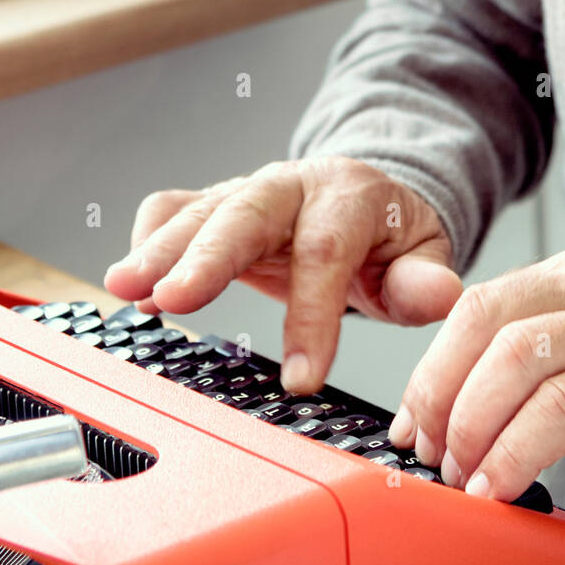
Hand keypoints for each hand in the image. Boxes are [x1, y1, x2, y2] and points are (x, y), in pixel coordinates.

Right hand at [104, 157, 460, 393]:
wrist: (363, 196)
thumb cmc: (388, 235)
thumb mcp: (422, 253)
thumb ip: (425, 280)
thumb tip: (440, 296)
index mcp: (348, 196)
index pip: (325, 251)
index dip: (312, 314)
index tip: (303, 379)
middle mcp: (289, 185)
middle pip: (244, 214)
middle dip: (206, 257)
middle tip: (173, 298)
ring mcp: (245, 191)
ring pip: (198, 211)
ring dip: (159, 250)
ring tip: (124, 286)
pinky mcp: (213, 203)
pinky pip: (172, 209)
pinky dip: (148, 241)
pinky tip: (134, 286)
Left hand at [387, 236, 564, 507]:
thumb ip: (543, 365)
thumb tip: (458, 411)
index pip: (484, 301)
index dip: (436, 363)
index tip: (415, 418)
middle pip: (488, 317)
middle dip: (442, 389)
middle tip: (431, 448)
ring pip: (518, 356)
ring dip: (474, 424)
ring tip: (465, 473)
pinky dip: (519, 449)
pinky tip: (503, 482)